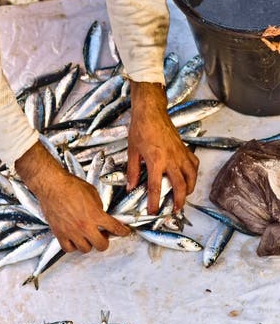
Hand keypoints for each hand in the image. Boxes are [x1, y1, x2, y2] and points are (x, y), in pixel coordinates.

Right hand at [15, 142, 130, 253]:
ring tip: (87, 236)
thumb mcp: (92, 192)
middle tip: (103, 234)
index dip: (123, 231)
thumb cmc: (69, 185)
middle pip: (101, 245)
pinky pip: (69, 249)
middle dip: (105, 241)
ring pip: (85, 249)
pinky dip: (73, 246)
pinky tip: (74, 240)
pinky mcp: (59, 233)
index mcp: (95, 215)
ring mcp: (71, 232)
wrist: (51, 185)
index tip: (124, 232)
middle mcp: (85, 226)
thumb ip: (99, 206)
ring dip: (89, 244)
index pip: (115, 228)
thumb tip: (101, 214)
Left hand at [127, 81, 198, 213]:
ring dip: (189, 190)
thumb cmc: (140, 128)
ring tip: (183, 197)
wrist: (151, 111)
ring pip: (191, 177)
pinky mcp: (185, 148)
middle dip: (178, 201)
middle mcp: (171, 159)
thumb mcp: (132, 151)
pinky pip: (194, 164)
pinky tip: (189, 178)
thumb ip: (132, 171)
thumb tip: (130, 187)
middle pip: (180, 186)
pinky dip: (194, 174)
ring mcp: (180, 154)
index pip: (156, 188)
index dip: (155, 202)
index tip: (153, 211)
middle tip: (174, 210)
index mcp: (156, 161)